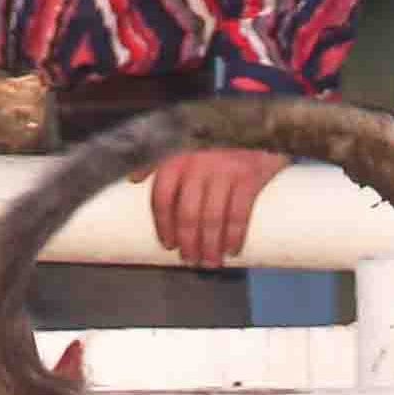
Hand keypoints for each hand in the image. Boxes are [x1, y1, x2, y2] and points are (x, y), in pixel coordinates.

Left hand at [147, 145, 283, 269]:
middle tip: (191, 260)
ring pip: (212, 217)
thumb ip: (160, 160)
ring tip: (211, 262)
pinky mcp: (250, 176)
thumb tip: (132, 180)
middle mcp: (198, 163)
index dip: (163, 225)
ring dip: (210, 246)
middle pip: (186, 213)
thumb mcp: (187, 147)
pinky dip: (234, 235)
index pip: (162, 197)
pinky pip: (239, 213)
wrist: (261, 132)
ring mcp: (225, 169)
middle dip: (188, 242)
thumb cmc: (219, 147)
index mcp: (178, 159)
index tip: (168, 245)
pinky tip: (232, 250)